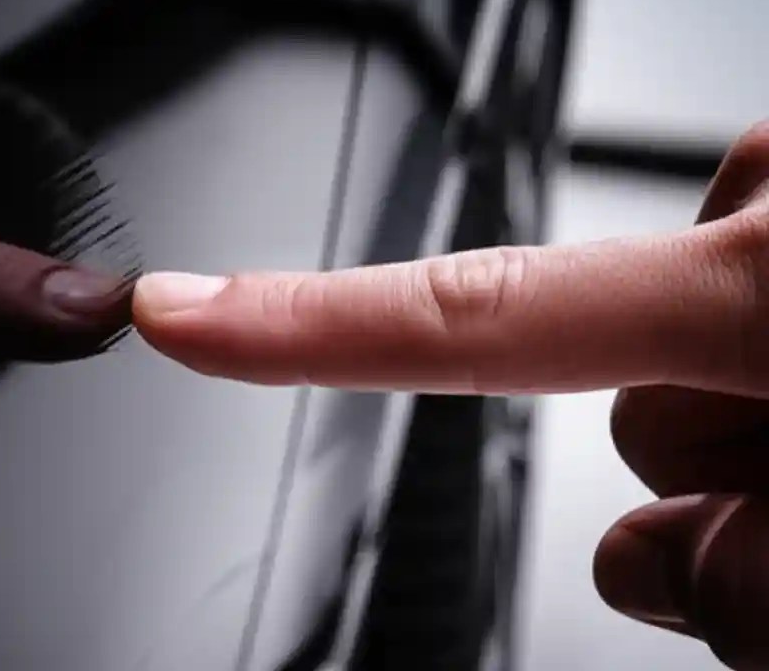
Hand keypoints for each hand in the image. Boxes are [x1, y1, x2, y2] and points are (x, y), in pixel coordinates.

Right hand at [134, 124, 768, 667]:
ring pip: (680, 359)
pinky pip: (734, 298)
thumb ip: (727, 589)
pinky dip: (767, 371)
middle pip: (620, 388)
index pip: (476, 318)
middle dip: (682, 467)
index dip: (306, 327)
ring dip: (743, 433)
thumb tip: (643, 562)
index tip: (179, 310)